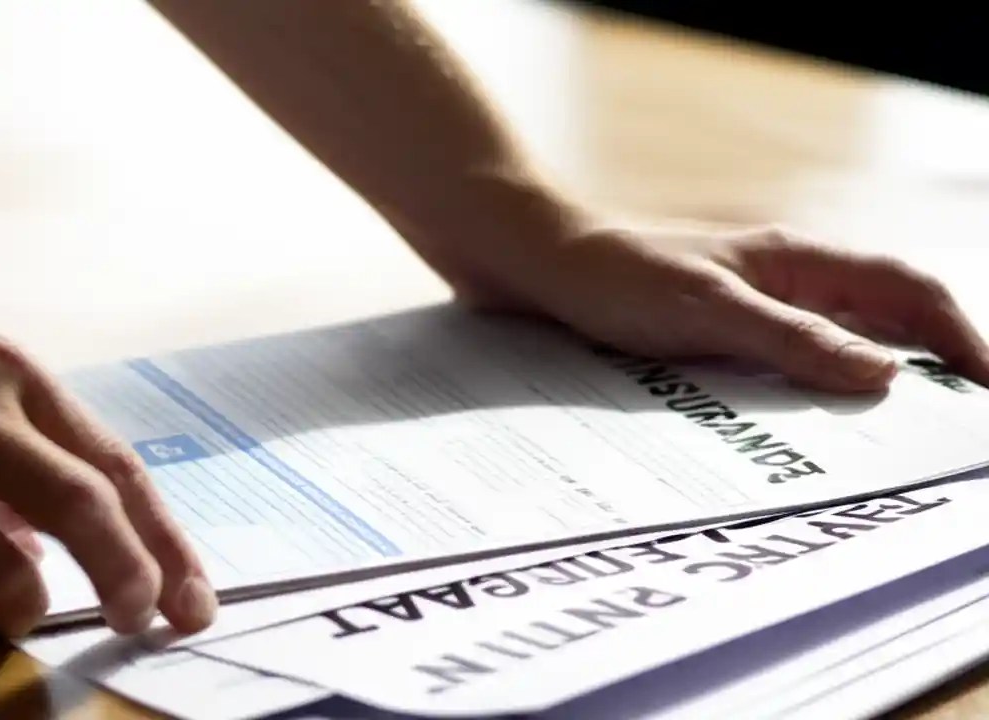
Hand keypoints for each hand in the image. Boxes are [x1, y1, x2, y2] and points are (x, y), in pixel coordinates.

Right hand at [0, 193, 215, 636]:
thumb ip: (24, 440)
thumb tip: (56, 530)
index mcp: (12, 378)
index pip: (116, 470)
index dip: (166, 542)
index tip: (190, 593)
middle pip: (85, 512)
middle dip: (133, 578)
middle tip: (142, 617)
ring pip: (9, 575)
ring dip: (26, 605)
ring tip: (18, 605)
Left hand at [415, 186, 988, 392]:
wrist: (530, 261)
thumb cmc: (612, 272)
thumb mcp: (709, 308)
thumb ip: (793, 339)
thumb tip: (884, 377)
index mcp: (795, 260)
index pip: (906, 291)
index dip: (958, 335)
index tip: (985, 389)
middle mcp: (778, 280)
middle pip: (876, 322)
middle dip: (920, 370)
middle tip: (939, 432)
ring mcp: (742, 306)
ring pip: (824, 349)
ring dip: (853, 391)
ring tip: (874, 448)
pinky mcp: (703, 332)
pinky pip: (769, 367)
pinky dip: (794, 400)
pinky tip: (786, 440)